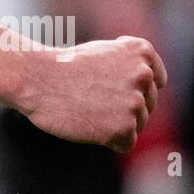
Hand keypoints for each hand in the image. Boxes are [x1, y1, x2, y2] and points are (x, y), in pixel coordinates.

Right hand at [18, 36, 166, 151]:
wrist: (36, 80)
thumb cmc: (63, 67)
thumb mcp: (103, 52)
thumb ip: (131, 66)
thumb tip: (154, 84)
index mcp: (140, 51)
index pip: (156, 80)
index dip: (133, 86)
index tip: (110, 85)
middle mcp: (143, 74)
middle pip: (147, 104)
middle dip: (124, 106)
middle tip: (91, 97)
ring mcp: (135, 102)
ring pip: (138, 124)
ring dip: (116, 122)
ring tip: (88, 109)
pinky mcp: (125, 128)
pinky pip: (127, 142)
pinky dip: (110, 140)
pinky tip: (90, 124)